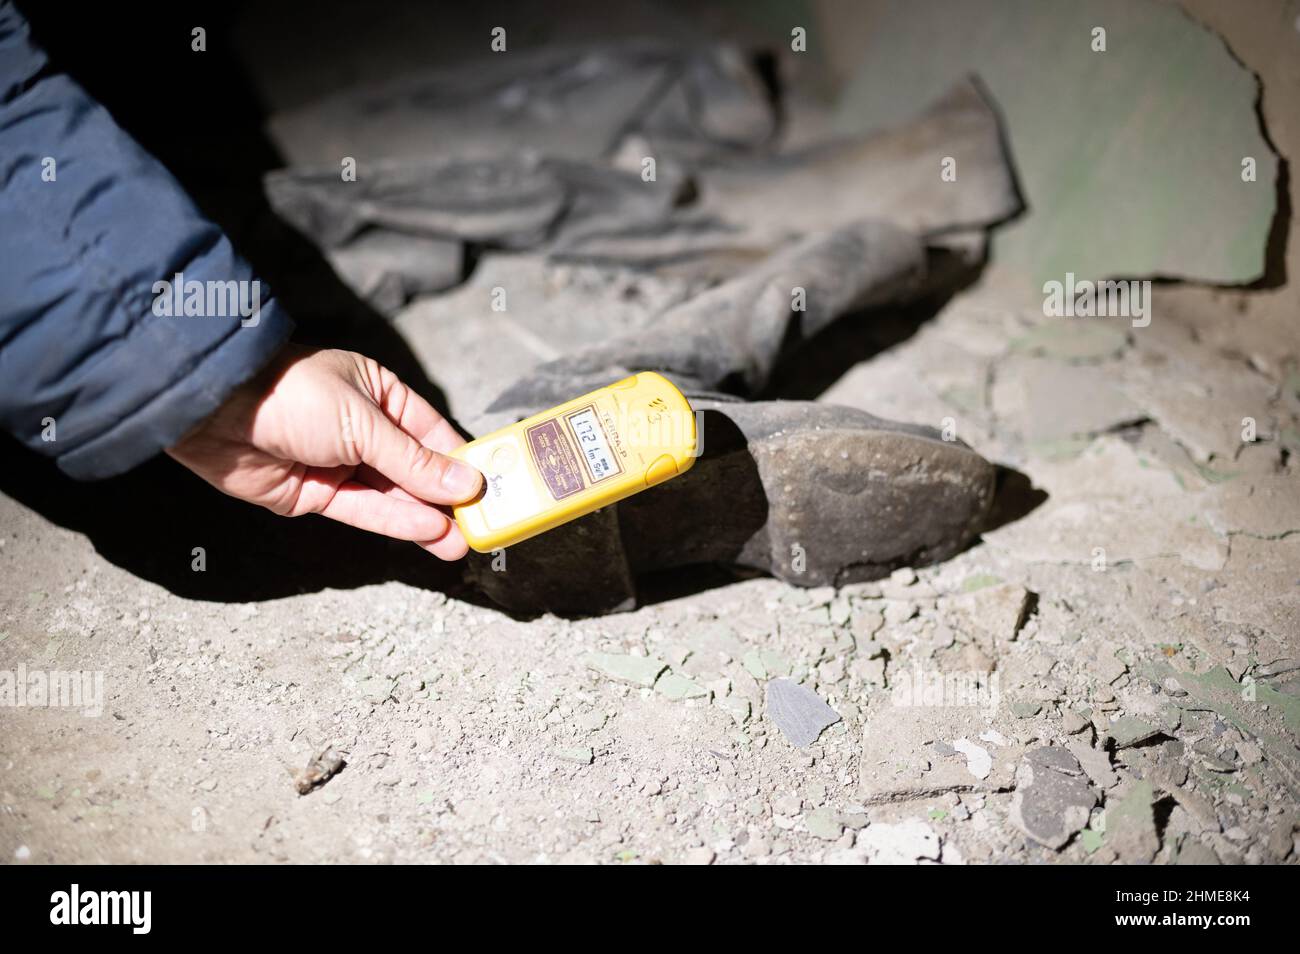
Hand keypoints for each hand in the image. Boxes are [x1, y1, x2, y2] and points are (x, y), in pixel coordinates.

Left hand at [168, 346, 481, 558]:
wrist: (213, 410)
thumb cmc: (292, 395)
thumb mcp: (363, 423)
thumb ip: (414, 461)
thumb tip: (466, 484)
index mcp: (380, 394)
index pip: (433, 433)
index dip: (462, 462)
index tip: (492, 488)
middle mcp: (363, 430)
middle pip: (416, 470)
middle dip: (447, 498)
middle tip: (482, 525)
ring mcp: (339, 464)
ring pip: (393, 496)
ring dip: (427, 519)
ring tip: (461, 542)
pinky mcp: (316, 495)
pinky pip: (365, 511)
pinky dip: (396, 523)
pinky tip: (428, 532)